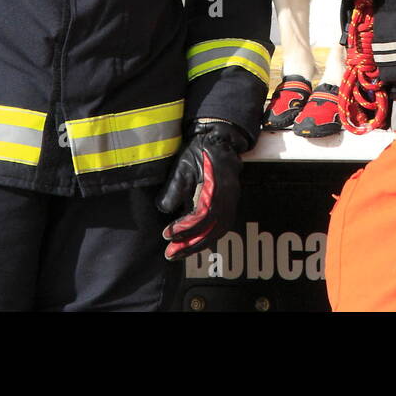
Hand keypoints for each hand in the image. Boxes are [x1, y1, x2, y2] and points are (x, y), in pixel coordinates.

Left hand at [156, 119, 248, 259]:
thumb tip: (164, 210)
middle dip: (190, 244)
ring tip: (178, 253)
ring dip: (197, 244)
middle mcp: (228, 197)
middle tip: (170, 254)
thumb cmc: (200, 151)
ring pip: (218, 230)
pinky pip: (221, 226)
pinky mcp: (229, 204)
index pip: (202, 215)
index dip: (185, 228)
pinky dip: (207, 237)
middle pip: (212, 228)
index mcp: (217, 187)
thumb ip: (174, 189)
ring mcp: (231, 201)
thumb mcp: (182, 166)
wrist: (219, 140)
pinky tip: (193, 242)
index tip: (167, 234)